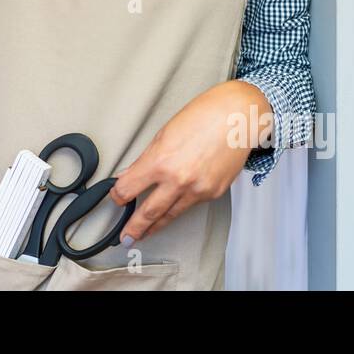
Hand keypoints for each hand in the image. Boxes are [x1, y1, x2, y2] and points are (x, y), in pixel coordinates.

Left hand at [108, 80, 272, 244]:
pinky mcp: (213, 193)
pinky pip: (192, 204)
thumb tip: (132, 175)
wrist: (238, 117)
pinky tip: (175, 208)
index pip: (128, 188)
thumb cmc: (204, 116)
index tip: (115, 198)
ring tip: (145, 233)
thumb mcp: (165, 133)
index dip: (118, 195)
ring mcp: (198, 190)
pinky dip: (181, 206)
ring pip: (171, 215)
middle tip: (125, 237)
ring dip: (155, 227)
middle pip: (148, 212)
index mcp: (161, 161)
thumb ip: (147, 159)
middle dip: (134, 228)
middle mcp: (178, 180)